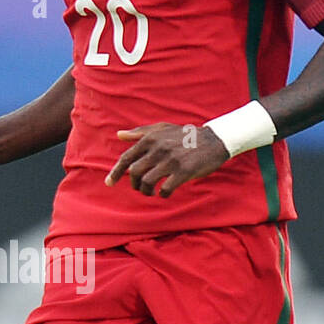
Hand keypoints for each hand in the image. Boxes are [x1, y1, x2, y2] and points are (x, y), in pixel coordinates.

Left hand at [105, 123, 230, 197]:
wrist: (214, 140)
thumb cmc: (185, 135)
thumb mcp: (162, 128)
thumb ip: (140, 132)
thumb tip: (119, 135)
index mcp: (151, 138)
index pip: (126, 157)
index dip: (115, 172)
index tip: (109, 183)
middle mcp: (158, 148)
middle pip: (134, 172)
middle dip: (134, 184)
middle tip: (140, 188)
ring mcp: (171, 160)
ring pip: (147, 182)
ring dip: (146, 191)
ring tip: (152, 192)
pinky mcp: (183, 171)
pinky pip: (165, 189)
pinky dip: (162, 194)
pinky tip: (165, 193)